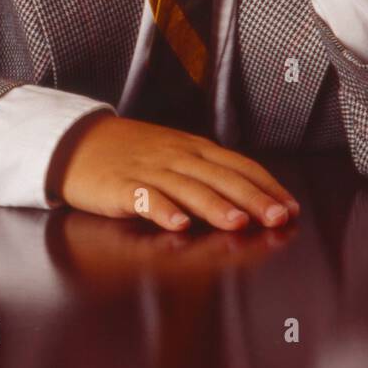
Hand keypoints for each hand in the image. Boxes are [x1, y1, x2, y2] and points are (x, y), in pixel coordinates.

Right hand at [46, 113, 299, 231]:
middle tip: (277, 218)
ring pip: (188, 187)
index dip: (267, 186)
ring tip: (237, 224)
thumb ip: (208, 172)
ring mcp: (149, 171)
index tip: (290, 207)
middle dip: (252, 198)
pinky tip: (177, 225)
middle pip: (221, 177)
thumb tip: (249, 197)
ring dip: (215, 206)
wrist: (77, 142)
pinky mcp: (121, 186)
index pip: (240, 165)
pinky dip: (162, 210)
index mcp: (195, 149)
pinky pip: (144, 198)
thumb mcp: (175, 154)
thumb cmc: (132, 153)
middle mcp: (177, 157)